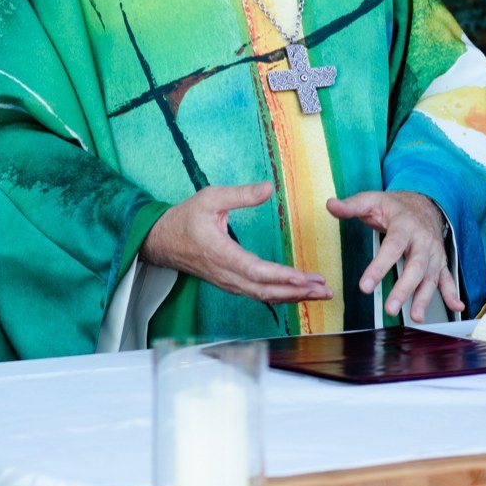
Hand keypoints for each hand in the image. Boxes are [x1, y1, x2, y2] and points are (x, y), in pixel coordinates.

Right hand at [142, 182, 332, 304]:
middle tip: (323, 289)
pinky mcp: (231, 284)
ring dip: (293, 296)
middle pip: (265, 291)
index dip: (281, 276)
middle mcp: (226, 274)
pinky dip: (281, 296)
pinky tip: (299, 292)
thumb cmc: (185, 218)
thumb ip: (240, 194)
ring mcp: (228, 282)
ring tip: (319, 293)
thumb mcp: (209, 197)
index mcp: (220, 253)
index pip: (255, 271)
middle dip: (296, 292)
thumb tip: (269, 188)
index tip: (303, 277)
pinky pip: (259, 295)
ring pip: (264, 296)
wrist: (162, 241)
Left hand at [327, 191, 460, 322]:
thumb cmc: (395, 206)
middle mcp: (423, 241)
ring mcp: (433, 253)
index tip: (365, 285)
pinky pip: (447, 278)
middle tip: (391, 308)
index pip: (392, 248)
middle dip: (404, 289)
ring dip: (424, 298)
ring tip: (416, 316)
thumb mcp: (372, 200)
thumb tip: (331, 205)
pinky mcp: (440, 262)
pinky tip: (456, 306)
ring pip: (431, 277)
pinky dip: (451, 293)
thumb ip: (351, 206)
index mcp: (405, 226)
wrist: (424, 203)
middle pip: (415, 267)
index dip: (379, 267)